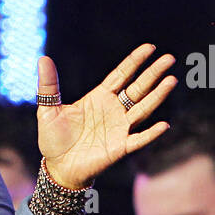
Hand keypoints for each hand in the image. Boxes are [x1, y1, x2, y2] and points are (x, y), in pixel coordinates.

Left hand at [36, 44, 177, 188]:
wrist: (57, 167)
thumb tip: (43, 59)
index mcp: (99, 98)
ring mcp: (119, 128)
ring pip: (143, 109)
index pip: (121, 75)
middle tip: (169, 58)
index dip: (135, 61)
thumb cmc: (53, 138)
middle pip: (138, 88)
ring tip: (171, 80)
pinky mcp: (120, 147)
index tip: (150, 47)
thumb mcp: (48, 109)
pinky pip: (138, 139)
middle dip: (153, 73)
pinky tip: (163, 124)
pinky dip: (151, 133)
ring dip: (157, 96)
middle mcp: (113, 110)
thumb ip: (48, 85)